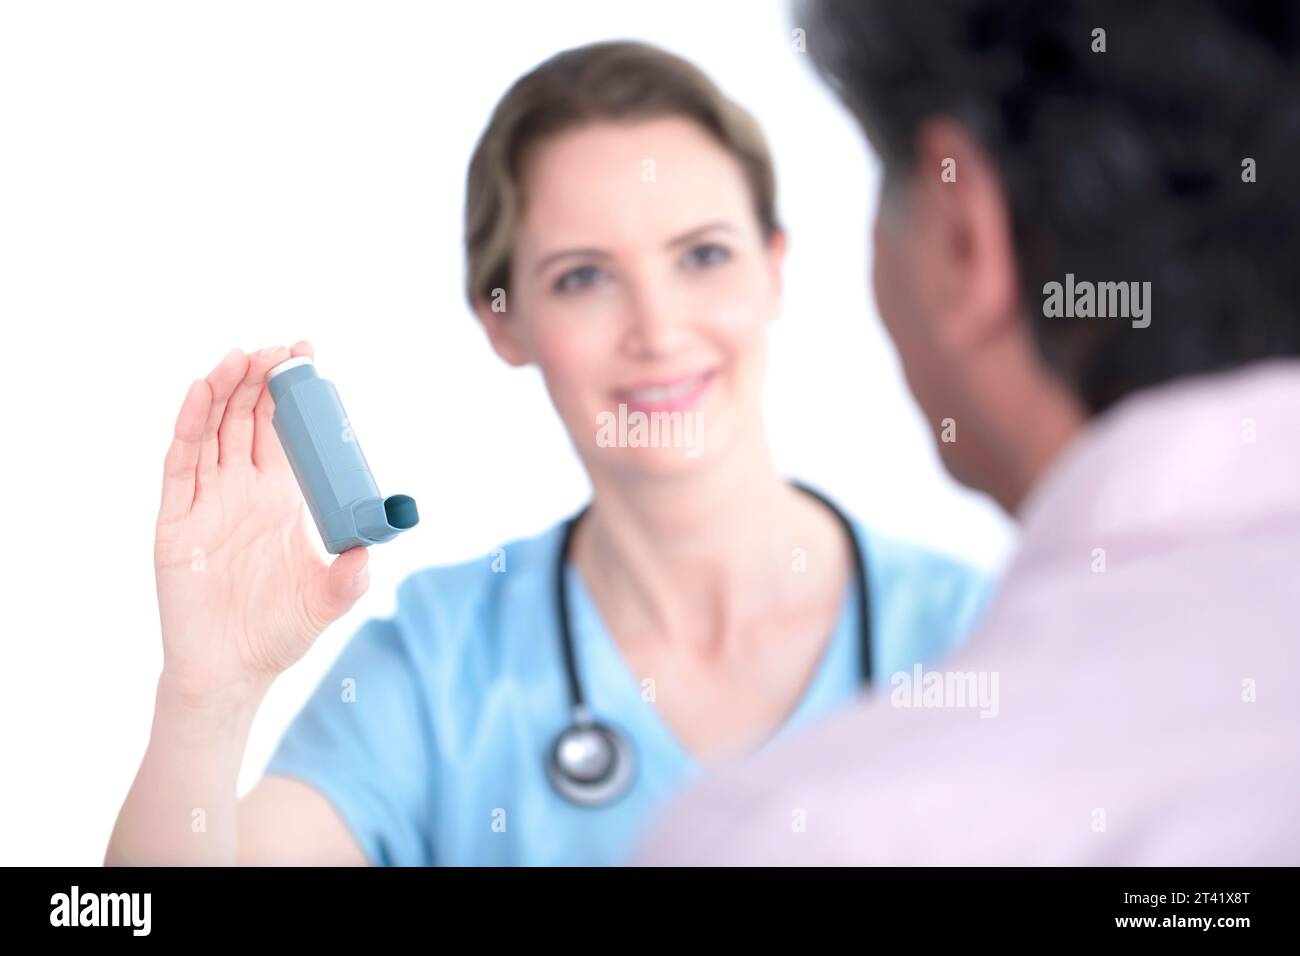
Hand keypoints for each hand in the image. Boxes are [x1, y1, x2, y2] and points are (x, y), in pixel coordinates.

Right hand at [153, 342, 370, 702]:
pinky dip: (190, 425)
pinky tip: (202, 393)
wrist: (232, 672)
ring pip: (213, 430)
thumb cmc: (279, 632)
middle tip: (282, 349)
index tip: (310, 358)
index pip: (286, 432)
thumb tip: (371, 555)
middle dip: (263, 381)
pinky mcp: (176, 520)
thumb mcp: (325, 602)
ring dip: (225, 390)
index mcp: (282, 497)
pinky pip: (181, 464)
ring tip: (242, 356)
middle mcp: (243, 490)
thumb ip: (348, 579)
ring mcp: (207, 501)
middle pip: (248, 419)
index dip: (295, 396)